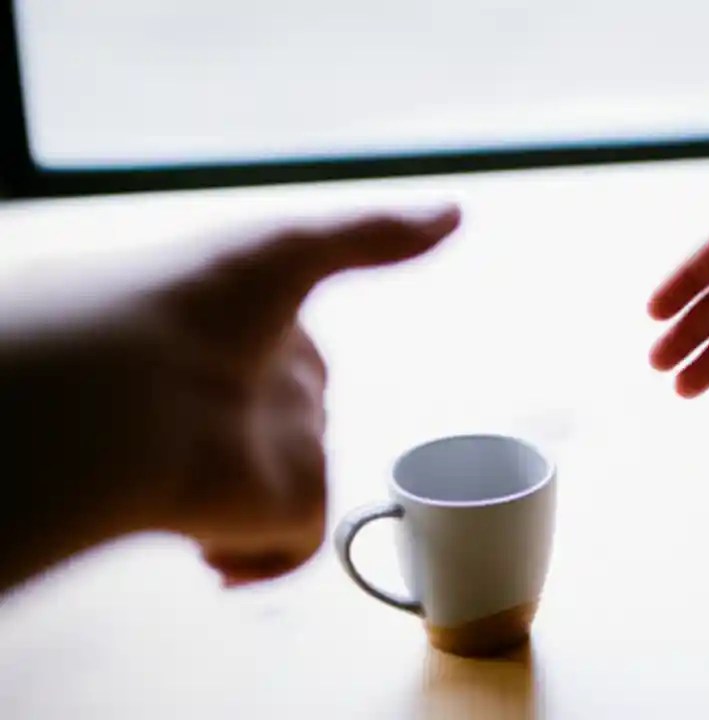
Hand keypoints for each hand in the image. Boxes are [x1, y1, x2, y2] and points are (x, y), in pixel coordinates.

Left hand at [77, 206, 458, 585]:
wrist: (132, 387)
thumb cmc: (201, 303)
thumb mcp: (292, 247)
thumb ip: (376, 233)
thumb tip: (458, 210)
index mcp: (258, 338)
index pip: (299, 360)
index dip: (299, 364)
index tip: (297, 365)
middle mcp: (260, 401)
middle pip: (303, 426)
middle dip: (287, 434)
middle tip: (256, 436)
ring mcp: (270, 459)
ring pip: (299, 484)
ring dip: (268, 499)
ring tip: (248, 485)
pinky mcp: (276, 516)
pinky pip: (302, 545)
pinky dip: (269, 559)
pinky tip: (227, 548)